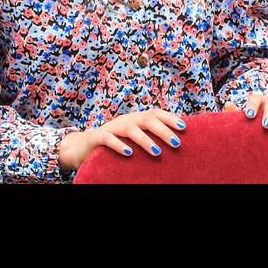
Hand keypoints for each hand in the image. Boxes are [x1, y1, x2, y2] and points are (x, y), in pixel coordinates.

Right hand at [57, 108, 186, 170]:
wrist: (82, 146)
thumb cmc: (114, 143)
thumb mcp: (133, 139)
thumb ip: (149, 138)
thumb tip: (174, 143)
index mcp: (136, 119)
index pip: (156, 113)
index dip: (170, 118)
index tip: (184, 127)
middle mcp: (126, 120)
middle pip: (147, 119)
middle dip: (163, 130)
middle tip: (177, 143)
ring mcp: (112, 127)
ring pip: (130, 129)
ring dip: (145, 140)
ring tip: (158, 152)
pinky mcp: (98, 137)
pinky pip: (109, 139)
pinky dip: (120, 145)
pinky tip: (129, 153)